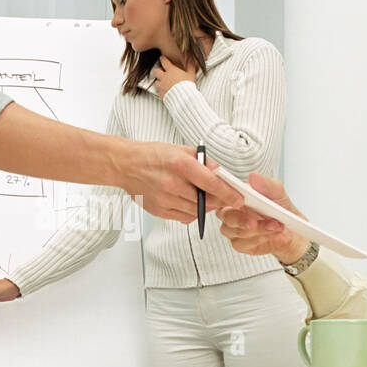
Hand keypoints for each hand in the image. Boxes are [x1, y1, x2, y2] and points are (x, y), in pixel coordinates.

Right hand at [117, 143, 238, 222]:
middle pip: (205, 201)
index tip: (239, 200)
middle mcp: (172, 183)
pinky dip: (190, 212)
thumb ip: (204, 162)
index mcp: (180, 164)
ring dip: (204, 207)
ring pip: (196, 212)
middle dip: (218, 201)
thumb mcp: (181, 150)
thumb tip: (222, 174)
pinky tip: (187, 201)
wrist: (127, 165)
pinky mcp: (159, 210)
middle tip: (222, 198)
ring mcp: (164, 199)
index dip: (228, 194)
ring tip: (202, 197)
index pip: (211, 183)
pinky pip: (183, 217)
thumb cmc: (153, 155)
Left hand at [151, 55, 196, 96]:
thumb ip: (190, 65)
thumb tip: (191, 59)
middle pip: (156, 71)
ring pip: (156, 82)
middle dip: (158, 70)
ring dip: (159, 81)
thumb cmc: (187, 85)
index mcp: (171, 70)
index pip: (164, 61)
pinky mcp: (161, 94)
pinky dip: (161, 91)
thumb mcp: (191, 73)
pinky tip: (165, 91)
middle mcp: (164, 77)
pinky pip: (159, 91)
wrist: (184, 97)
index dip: (163, 59)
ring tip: (163, 82)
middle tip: (161, 71)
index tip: (163, 58)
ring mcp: (162, 86)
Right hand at [214, 172, 311, 262]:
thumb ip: (267, 184)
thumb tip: (254, 176)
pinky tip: (271, 234)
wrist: (293, 232)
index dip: (226, 196)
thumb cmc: (281, 210)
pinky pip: (244, 243)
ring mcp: (234, 229)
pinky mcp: (240, 243)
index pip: (222, 194)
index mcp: (236, 196)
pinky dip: (260, 238)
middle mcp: (231, 212)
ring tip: (275, 225)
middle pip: (226, 216)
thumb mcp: (278, 193)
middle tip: (255, 221)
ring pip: (237, 231)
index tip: (239, 200)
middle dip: (242, 219)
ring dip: (258, 229)